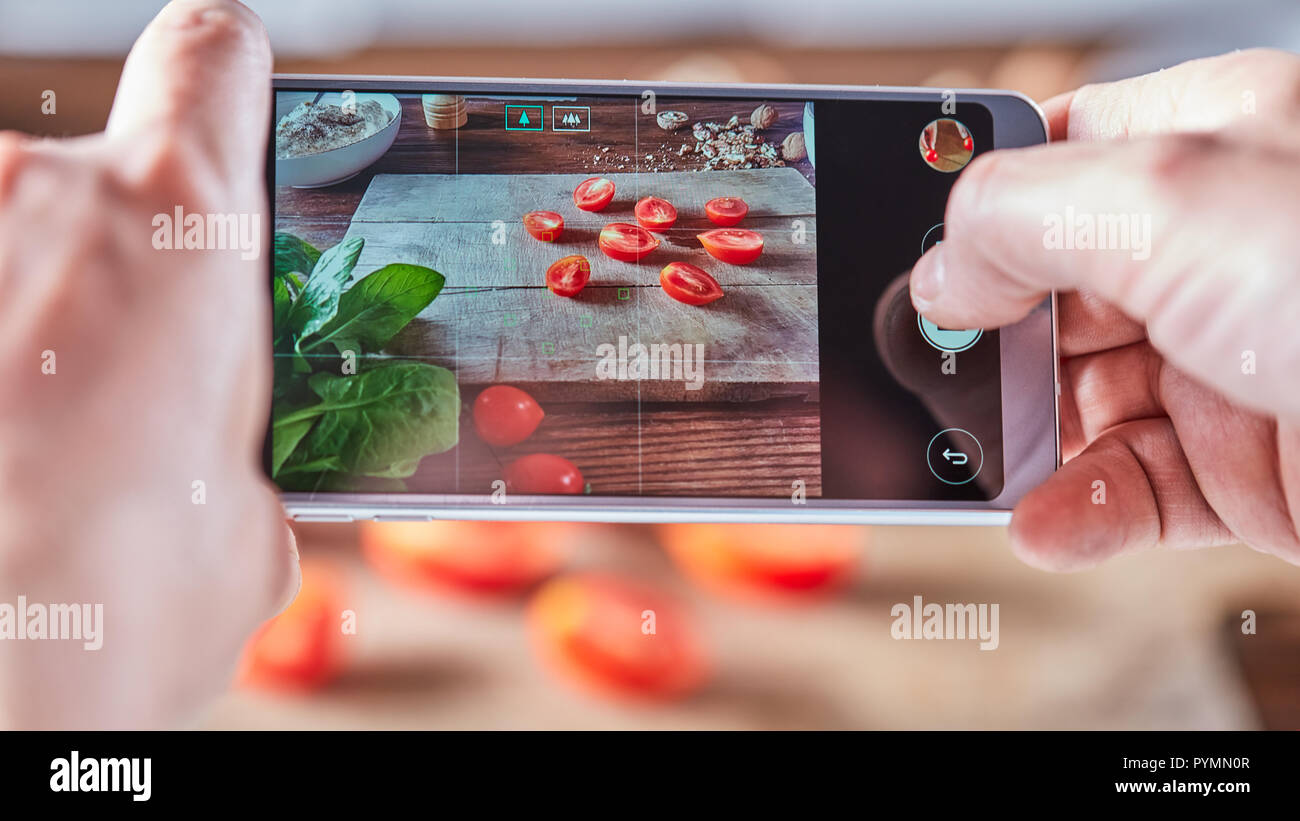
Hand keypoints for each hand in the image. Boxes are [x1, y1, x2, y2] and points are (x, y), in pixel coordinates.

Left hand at [0, 0, 295, 727]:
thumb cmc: (114, 598)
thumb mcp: (245, 534)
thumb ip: (236, 461)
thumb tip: (218, 498)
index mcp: (179, 220)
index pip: (208, 61)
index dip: (221, 84)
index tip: (221, 111)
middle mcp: (33, 189)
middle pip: (77, 184)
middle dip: (93, 277)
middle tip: (98, 393)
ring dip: (7, 330)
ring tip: (12, 448)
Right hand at [910, 48, 1299, 569]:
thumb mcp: (1175, 203)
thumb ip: (1021, 214)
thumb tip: (942, 273)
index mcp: (1210, 148)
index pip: (1054, 152)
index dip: (970, 200)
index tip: (899, 251)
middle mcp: (1216, 254)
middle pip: (1045, 293)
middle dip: (980, 341)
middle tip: (926, 376)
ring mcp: (1227, 364)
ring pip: (1073, 402)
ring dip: (1015, 442)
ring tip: (974, 465)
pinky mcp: (1244, 468)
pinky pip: (1127, 489)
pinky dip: (1077, 511)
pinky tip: (1050, 522)